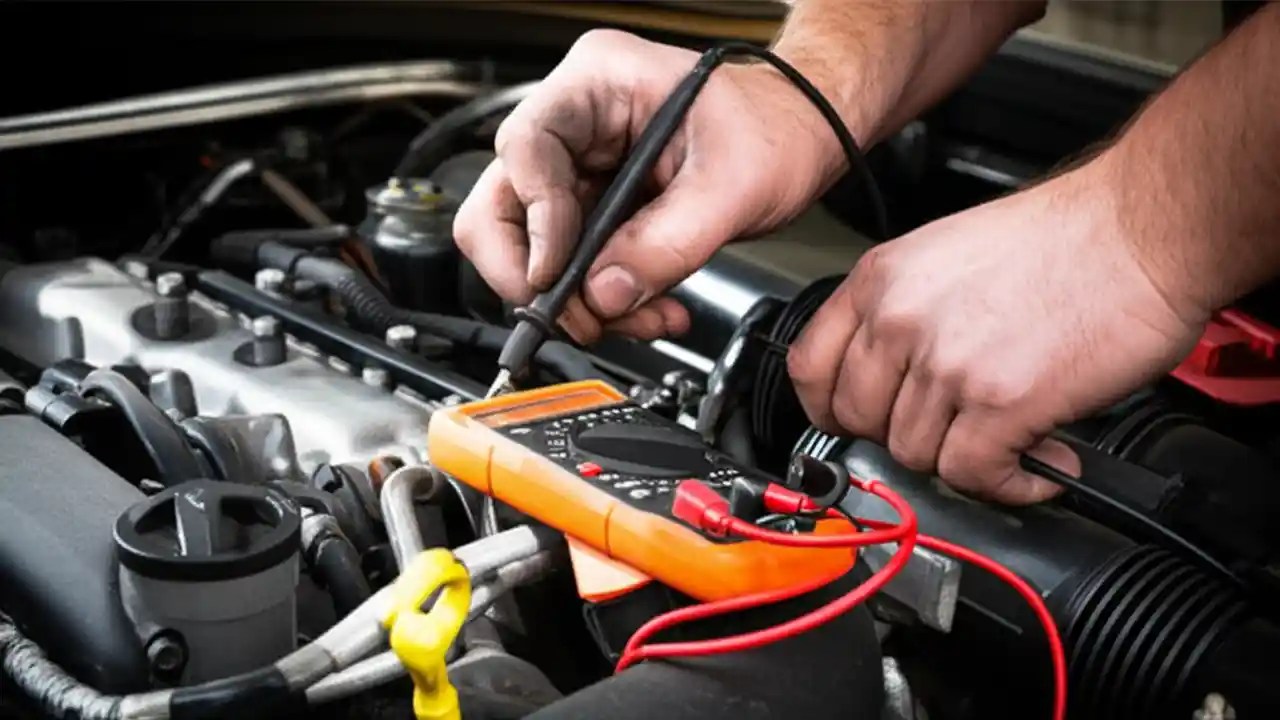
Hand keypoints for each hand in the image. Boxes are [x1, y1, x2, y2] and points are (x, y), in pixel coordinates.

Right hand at [453, 30, 845, 342]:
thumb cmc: (778, 127)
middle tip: (577, 316)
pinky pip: (572, 265)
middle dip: (537, 276)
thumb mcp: (732, 187)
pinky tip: (645, 310)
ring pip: (531, 248)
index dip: (535, 219)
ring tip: (634, 319)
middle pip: (502, 205)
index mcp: (598, 82)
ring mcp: (579, 167)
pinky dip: (601, 299)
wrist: (804, 138)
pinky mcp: (594, 208)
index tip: (557, 273)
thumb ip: (666, 244)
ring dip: (576, 299)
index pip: (527, 150)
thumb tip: (603, 295)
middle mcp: (575, 122)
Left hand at [787, 155, 1207, 503]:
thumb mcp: (945, 253)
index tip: (855, 424)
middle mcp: (901, 320)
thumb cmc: (1065, 236)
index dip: (831, 408)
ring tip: (1007, 439)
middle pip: (859, 422)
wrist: (1141, 227)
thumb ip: (904, 313)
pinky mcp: (1000, 402)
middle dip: (903, 437)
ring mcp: (946, 363)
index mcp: (881, 280)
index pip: (810, 368)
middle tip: (950, 431)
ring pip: (914, 454)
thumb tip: (891, 377)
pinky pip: (971, 475)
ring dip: (964, 460)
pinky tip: (1034, 464)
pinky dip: (1006, 484)